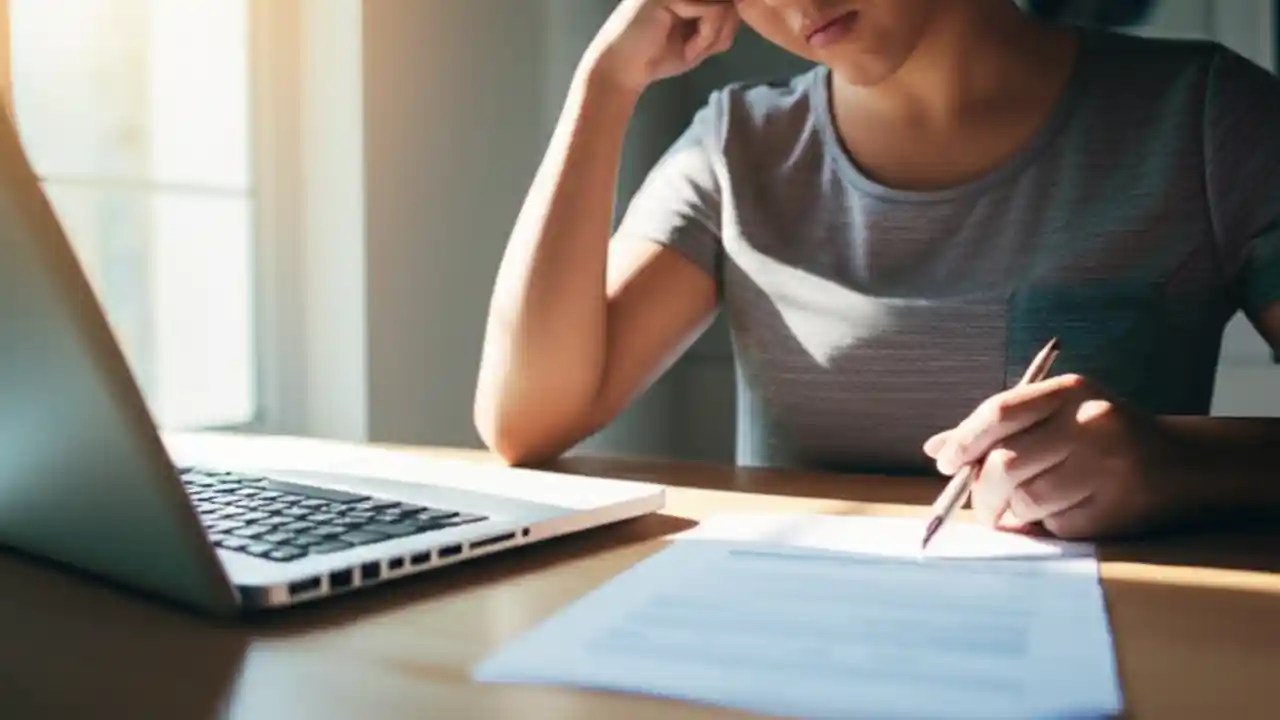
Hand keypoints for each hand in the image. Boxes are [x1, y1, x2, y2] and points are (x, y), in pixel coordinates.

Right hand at [584, 0, 738, 92]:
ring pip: (725, 6)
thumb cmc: (657, 56)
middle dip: (723, 32)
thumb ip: (722, 23)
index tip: (707, 46)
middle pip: (729, 4)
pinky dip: (706, 38)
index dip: (725, 27)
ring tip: (692, 50)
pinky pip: (712, 11)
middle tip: (699, 51)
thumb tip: (742, 8)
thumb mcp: (700, 40)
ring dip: (714, 36)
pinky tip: (688, 50)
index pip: (726, 5)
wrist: (621, 68)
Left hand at [922, 374, 1185, 538]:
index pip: (999, 412)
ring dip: (1016, 511)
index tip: (946, 463)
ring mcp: (1106, 465)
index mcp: (1068, 391)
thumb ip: (997, 429)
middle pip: (1005, 463)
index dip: (964, 441)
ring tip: (1029, 507)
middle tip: (982, 507)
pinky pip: (1055, 525)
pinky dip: (1047, 525)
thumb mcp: (1055, 415)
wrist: (1179, 463)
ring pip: (1026, 499)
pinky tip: (1065, 512)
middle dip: (983, 492)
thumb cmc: (1100, 436)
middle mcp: (1089, 423)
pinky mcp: (1115, 507)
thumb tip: (936, 449)